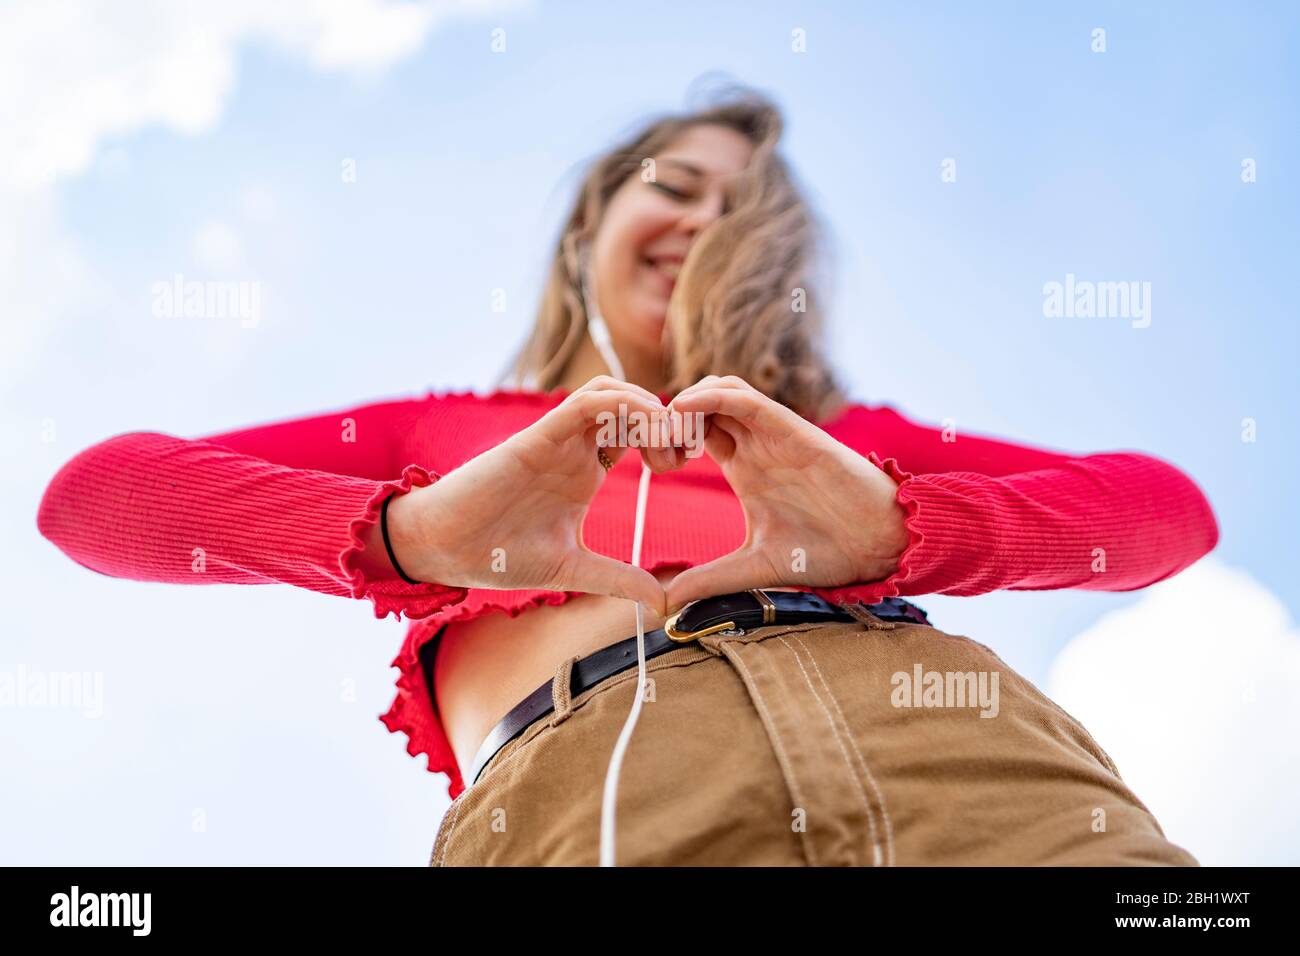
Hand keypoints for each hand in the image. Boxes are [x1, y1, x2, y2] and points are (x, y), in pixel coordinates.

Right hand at [385, 376, 674, 615]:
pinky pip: (584, 404)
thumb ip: (617, 579)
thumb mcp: (572, 569)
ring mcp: (557, 439)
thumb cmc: (497, 555)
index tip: (686, 463)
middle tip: (687, 449)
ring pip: (611, 394)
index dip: (668, 440)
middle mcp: (574, 448)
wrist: (444, 549)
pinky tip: (645, 423)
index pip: (638, 434)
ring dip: (648, 405)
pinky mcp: (538, 437)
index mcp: (585, 471)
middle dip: (667, 419)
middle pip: (632, 407)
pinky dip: (620, 403)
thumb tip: (662, 603)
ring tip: (669, 437)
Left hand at [663, 376, 909, 612]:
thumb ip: (710, 578)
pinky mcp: (792, 429)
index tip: (651, 467)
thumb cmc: (825, 552)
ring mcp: (773, 433)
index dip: (665, 438)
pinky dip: (711, 396)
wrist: (878, 546)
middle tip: (653, 447)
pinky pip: (746, 398)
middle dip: (669, 415)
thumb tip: (667, 602)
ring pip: (720, 389)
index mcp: (744, 467)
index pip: (694, 432)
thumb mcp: (753, 567)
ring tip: (669, 433)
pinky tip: (685, 410)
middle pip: (701, 404)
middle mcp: (756, 444)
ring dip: (686, 401)